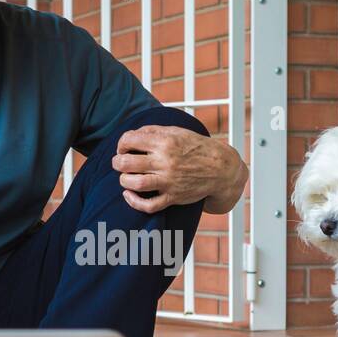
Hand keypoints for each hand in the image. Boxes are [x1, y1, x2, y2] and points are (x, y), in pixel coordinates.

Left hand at [113, 125, 247, 214]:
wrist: (221, 169)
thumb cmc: (197, 148)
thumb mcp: (177, 132)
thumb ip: (154, 131)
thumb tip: (133, 135)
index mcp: (165, 142)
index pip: (130, 140)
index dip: (121, 144)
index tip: (124, 148)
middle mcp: (165, 162)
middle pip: (127, 163)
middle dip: (117, 162)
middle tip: (119, 163)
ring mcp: (169, 181)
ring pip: (135, 184)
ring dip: (123, 180)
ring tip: (125, 178)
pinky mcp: (173, 197)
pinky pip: (148, 205)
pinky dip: (134, 202)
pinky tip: (129, 195)